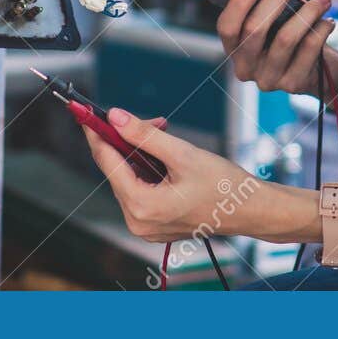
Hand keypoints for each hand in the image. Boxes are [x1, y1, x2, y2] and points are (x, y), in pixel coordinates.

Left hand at [82, 108, 289, 243]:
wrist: (250, 209)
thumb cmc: (223, 186)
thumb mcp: (182, 153)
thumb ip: (144, 135)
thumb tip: (115, 117)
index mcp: (142, 207)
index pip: (107, 162)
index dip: (96, 133)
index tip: (86, 112)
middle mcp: (137, 222)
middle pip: (118, 170)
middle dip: (129, 141)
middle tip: (151, 120)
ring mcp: (145, 226)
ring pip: (130, 177)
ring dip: (142, 153)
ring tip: (166, 135)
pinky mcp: (155, 223)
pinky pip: (141, 188)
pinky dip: (149, 168)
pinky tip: (166, 156)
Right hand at [217, 0, 337, 96]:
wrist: (320, 74)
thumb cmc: (294, 41)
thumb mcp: (277, 21)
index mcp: (236, 49)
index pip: (227, 27)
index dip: (239, 2)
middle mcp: (246, 67)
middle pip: (254, 30)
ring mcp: (268, 79)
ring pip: (285, 38)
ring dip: (307, 12)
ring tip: (322, 0)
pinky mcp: (292, 84)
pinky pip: (308, 49)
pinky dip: (321, 29)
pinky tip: (328, 21)